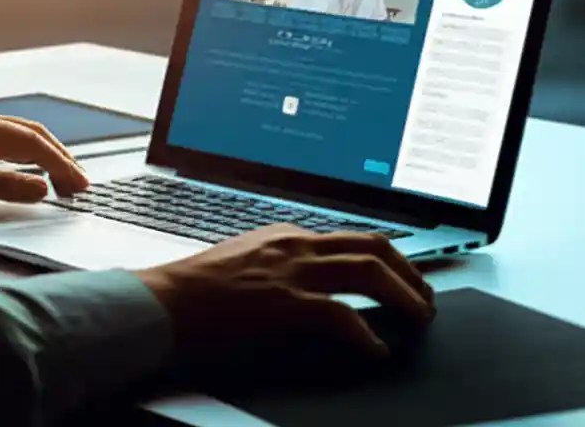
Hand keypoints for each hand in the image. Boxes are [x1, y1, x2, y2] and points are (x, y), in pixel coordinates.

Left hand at [0, 108, 88, 215]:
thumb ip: (4, 185)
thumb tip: (42, 187)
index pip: (31, 143)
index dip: (60, 164)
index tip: (80, 185)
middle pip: (30, 134)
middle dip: (59, 156)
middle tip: (80, 182)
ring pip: (17, 137)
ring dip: (43, 155)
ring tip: (63, 177)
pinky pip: (3, 144)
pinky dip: (24, 156)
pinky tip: (29, 169)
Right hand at [134, 225, 434, 356]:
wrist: (161, 301)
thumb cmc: (191, 290)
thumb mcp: (242, 264)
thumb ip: (276, 267)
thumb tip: (306, 289)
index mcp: (284, 236)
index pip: (351, 237)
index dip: (387, 258)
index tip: (402, 275)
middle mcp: (293, 246)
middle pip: (372, 246)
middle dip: (409, 271)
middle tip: (423, 298)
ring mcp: (290, 272)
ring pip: (369, 272)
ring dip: (404, 296)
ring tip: (419, 318)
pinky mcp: (283, 303)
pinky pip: (341, 315)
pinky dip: (366, 332)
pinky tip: (376, 349)